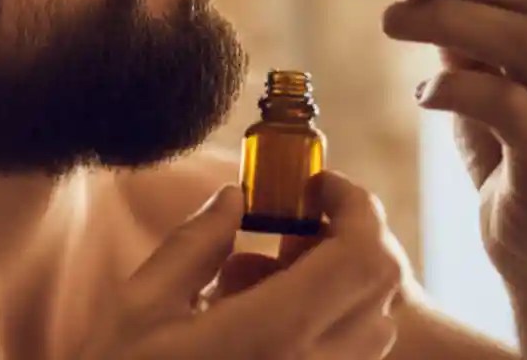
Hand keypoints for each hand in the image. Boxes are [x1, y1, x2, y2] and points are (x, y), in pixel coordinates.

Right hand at [78, 173, 401, 359]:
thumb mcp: (142, 304)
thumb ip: (195, 244)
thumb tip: (234, 197)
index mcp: (272, 332)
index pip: (363, 256)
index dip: (356, 205)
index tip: (317, 184)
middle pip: (384, 283)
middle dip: (351, 235)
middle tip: (292, 223)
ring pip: (377, 320)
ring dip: (340, 279)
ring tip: (263, 276)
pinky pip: (352, 353)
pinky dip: (328, 318)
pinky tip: (263, 316)